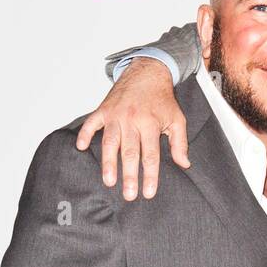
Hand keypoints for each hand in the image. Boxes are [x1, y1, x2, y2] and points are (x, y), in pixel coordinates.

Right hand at [75, 58, 189, 199]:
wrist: (147, 71)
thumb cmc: (162, 99)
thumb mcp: (177, 119)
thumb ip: (180, 143)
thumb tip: (184, 164)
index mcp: (150, 123)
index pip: (150, 155)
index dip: (149, 175)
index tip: (148, 193)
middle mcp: (132, 119)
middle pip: (129, 152)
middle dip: (129, 175)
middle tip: (128, 195)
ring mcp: (116, 115)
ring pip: (110, 142)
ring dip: (108, 162)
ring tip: (109, 181)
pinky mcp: (104, 109)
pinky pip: (91, 123)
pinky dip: (84, 134)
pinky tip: (81, 148)